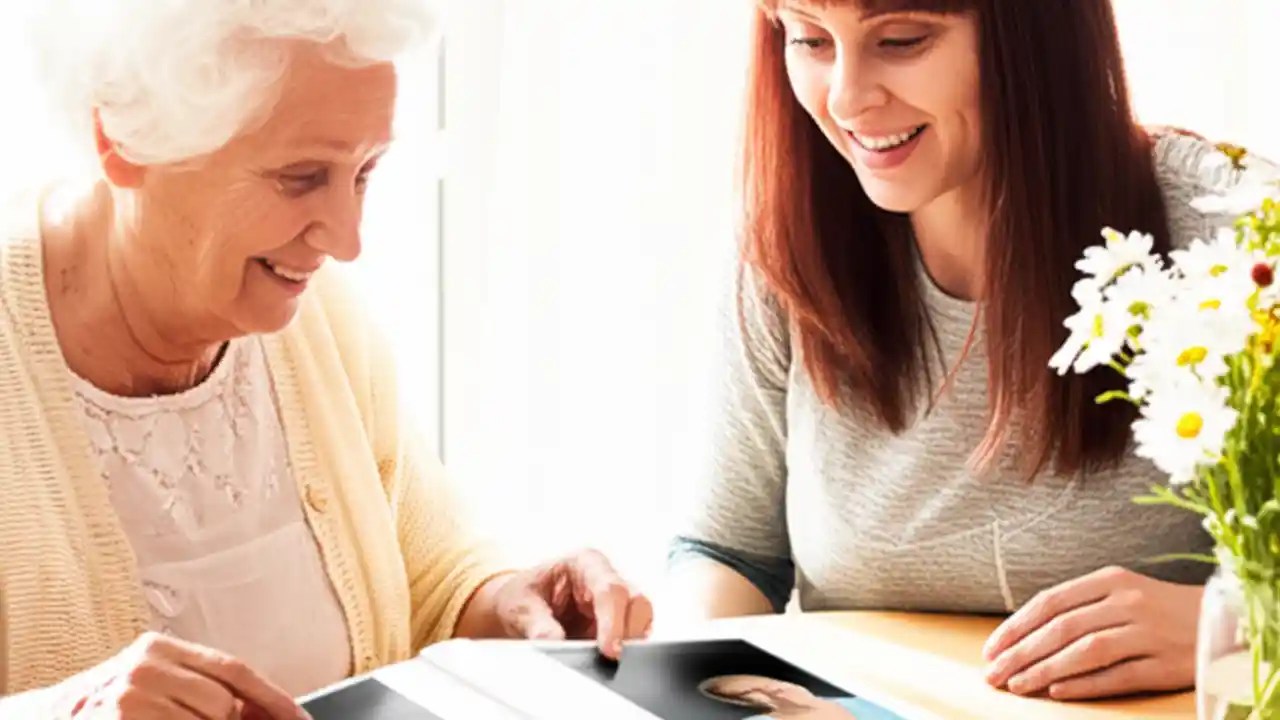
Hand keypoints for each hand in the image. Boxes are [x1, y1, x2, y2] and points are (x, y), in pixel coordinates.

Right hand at [61, 632, 308, 718]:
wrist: (49, 719)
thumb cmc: (110, 705)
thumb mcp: (157, 684)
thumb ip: (206, 689)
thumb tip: (269, 713)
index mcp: (161, 648)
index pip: (234, 669)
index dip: (273, 698)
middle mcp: (147, 667)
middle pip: (223, 703)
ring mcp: (131, 697)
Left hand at [491, 549, 652, 659]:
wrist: (519, 607)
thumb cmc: (523, 596)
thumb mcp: (520, 606)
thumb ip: (537, 623)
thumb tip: (553, 641)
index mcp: (585, 562)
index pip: (609, 589)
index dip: (613, 621)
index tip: (609, 650)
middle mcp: (606, 579)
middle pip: (637, 601)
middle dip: (629, 631)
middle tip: (611, 659)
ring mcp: (615, 602)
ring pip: (643, 619)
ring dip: (630, 642)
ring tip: (605, 661)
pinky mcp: (618, 625)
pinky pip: (635, 637)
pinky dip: (627, 651)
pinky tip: (608, 660)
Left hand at [982, 566, 1201, 699]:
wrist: (1221, 621)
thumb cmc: (1157, 607)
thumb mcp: (1118, 592)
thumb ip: (1077, 605)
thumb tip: (1023, 632)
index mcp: (1111, 580)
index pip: (1050, 602)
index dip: (1016, 626)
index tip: (990, 648)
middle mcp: (1128, 603)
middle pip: (1061, 628)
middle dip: (1020, 653)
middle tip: (992, 673)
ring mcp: (1148, 633)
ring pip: (1084, 651)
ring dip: (1044, 670)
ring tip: (1015, 684)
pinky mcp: (1164, 664)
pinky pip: (1117, 675)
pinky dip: (1084, 684)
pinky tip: (1057, 692)